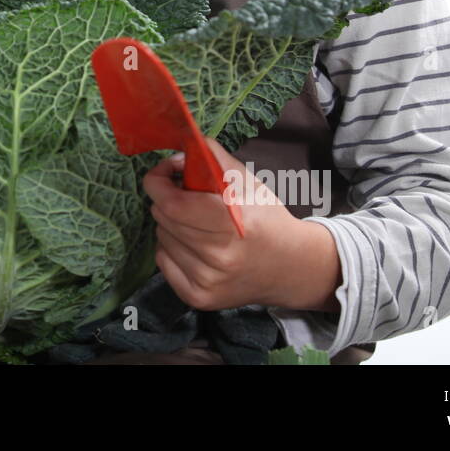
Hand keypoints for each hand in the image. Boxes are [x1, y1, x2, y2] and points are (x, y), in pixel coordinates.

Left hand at [142, 137, 307, 311]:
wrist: (291, 267)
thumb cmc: (267, 217)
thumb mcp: (247, 181)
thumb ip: (211, 158)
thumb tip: (176, 153)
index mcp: (233, 223)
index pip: (172, 204)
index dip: (158, 182)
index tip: (163, 173)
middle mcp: (219, 256)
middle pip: (163, 218)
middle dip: (168, 200)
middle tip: (186, 197)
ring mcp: (208, 281)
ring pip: (161, 238)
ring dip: (172, 225)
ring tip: (198, 225)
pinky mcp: (199, 297)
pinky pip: (163, 261)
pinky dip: (172, 249)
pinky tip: (195, 247)